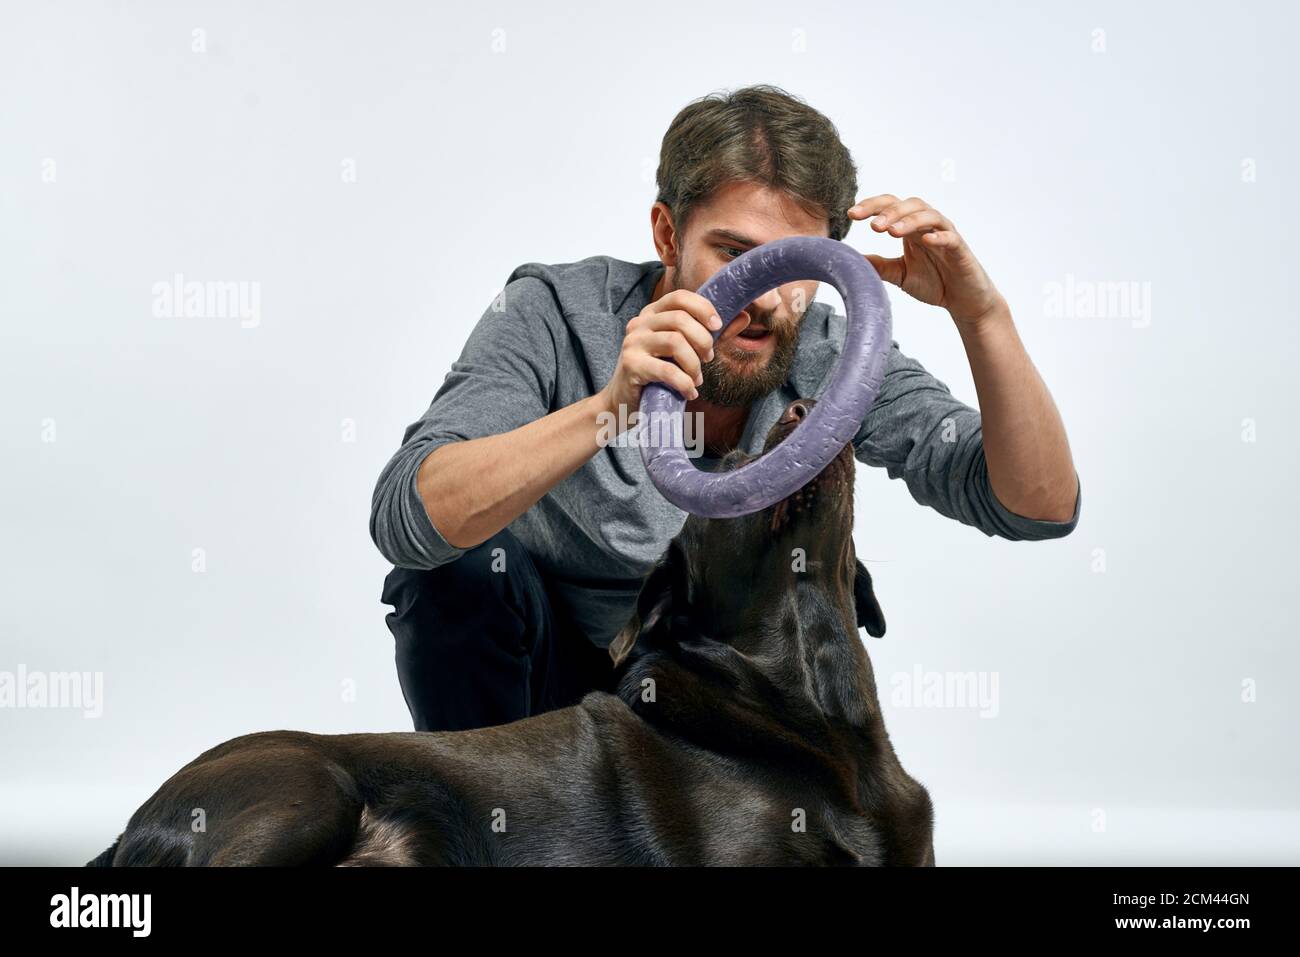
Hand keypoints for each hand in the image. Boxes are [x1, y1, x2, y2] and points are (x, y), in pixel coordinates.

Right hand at [599, 288, 721, 418]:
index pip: (680, 297)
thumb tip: (744, 316)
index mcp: (652, 314)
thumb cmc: (658, 376)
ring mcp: (633, 343)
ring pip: (675, 342)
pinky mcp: (630, 365)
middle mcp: (639, 324)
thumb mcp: (685, 352)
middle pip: (680, 319)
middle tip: (707, 359)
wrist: (624, 403)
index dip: (703, 308)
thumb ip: (711, 334)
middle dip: (703, 340)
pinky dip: (684, 383)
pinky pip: (666, 370)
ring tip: (697, 379)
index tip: (717, 325)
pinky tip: (689, 392)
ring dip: (694, 364)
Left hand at [848, 195, 1004, 326]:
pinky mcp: (960, 249)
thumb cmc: (934, 282)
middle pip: (909, 204)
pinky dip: (938, 236)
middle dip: (889, 212)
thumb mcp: (900, 274)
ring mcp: (945, 234)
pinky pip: (950, 237)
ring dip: (909, 220)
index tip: (851, 214)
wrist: (963, 301)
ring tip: (892, 231)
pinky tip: (925, 240)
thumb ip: (879, 265)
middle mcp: (928, 226)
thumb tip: (849, 260)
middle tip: (872, 225)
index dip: (871, 206)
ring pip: (929, 215)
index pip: (890, 207)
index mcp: (911, 229)